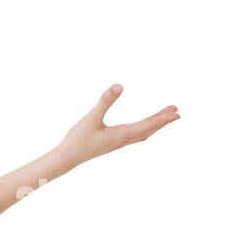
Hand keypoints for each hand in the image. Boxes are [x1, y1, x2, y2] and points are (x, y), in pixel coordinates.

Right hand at [54, 84, 180, 171]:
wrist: (66, 159)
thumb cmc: (77, 140)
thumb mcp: (91, 118)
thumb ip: (105, 101)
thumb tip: (119, 85)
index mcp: (122, 134)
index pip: (148, 125)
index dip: (163, 118)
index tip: (177, 113)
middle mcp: (122, 140)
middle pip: (148, 129)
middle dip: (162, 121)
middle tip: (177, 113)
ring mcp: (116, 143)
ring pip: (141, 134)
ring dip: (154, 126)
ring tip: (163, 120)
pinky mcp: (110, 144)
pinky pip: (133, 137)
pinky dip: (142, 132)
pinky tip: (139, 132)